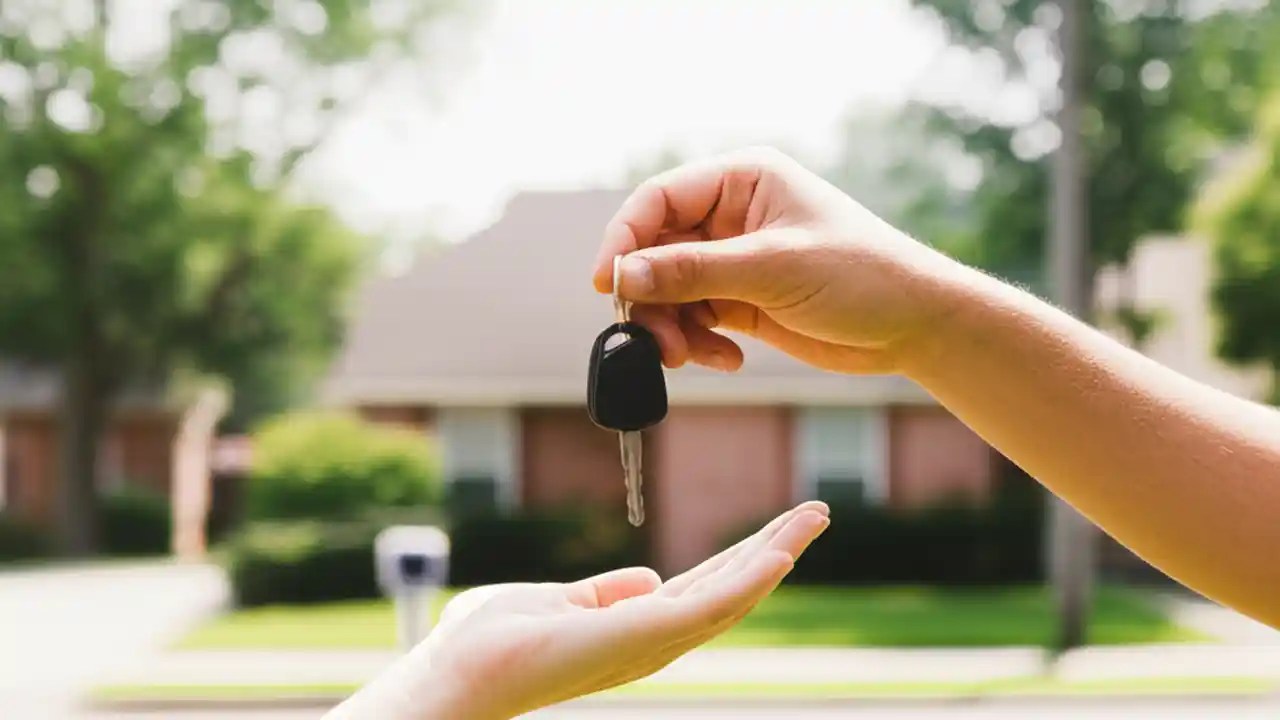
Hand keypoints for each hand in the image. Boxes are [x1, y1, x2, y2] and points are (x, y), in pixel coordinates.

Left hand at [330, 502, 827, 719]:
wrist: (460, 674)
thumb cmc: (497, 645)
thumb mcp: (561, 601)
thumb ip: (608, 591)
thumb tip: (652, 576)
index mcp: (637, 630)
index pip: (705, 588)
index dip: (745, 558)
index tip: (779, 529)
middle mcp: (655, 641)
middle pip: (730, 589)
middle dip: (775, 550)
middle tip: (818, 513)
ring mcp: (652, 642)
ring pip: (732, 595)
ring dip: (775, 555)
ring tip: (813, 519)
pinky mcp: (642, 636)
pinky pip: (710, 604)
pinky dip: (749, 579)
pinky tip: (777, 552)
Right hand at [592, 147, 965, 374]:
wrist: (914, 326)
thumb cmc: (860, 275)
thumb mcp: (772, 268)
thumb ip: (694, 271)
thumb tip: (624, 276)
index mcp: (743, 180)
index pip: (659, 198)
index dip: (625, 238)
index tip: (608, 284)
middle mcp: (732, 215)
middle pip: (656, 250)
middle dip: (650, 297)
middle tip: (655, 340)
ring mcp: (734, 260)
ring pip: (669, 291)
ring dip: (671, 328)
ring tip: (690, 357)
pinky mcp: (742, 301)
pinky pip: (694, 319)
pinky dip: (697, 344)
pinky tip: (726, 361)